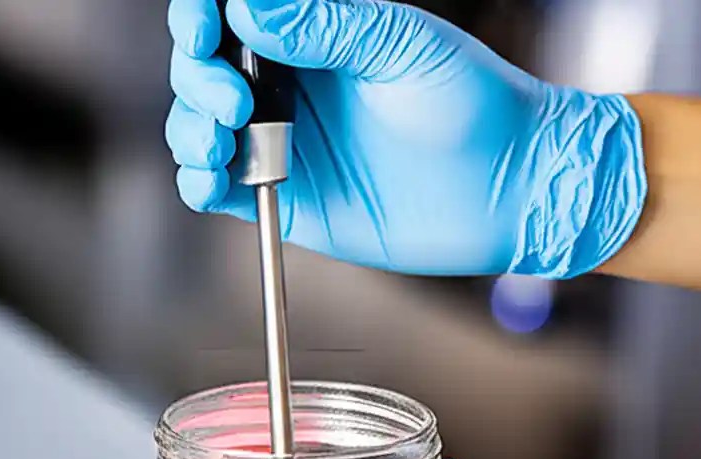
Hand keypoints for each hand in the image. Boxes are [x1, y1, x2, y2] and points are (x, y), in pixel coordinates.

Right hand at [166, 0, 647, 278]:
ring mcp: (280, 142)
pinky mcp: (282, 198)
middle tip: (233, 97)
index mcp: (311, 35)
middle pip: (202, 67)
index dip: (201, 14)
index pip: (232, 13)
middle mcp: (288, 85)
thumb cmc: (473, 103)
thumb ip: (322, 23)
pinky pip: (216, 189)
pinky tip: (214, 177)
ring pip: (197, 125)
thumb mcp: (399, 45)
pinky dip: (198, 181)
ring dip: (191, 127)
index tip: (204, 27)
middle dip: (197, 75)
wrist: (509, 187)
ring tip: (225, 136)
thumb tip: (245, 4)